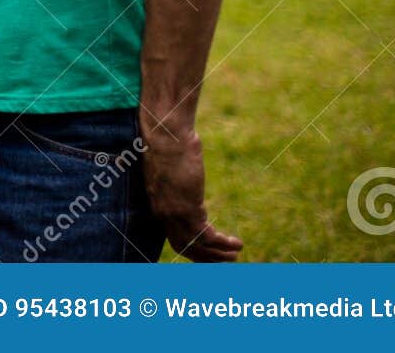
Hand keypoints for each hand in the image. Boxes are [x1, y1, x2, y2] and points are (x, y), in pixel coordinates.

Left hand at [141, 121, 242, 260]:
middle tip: (223, 261)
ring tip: (235, 256)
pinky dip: (223, 244)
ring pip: (196, 245)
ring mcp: (173, 212)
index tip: (206, 251)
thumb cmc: (167, 141)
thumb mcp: (170, 162)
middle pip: (182, 246)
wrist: (165, 133)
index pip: (172, 235)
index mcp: (157, 203)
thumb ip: (176, 172)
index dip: (190, 247)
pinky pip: (206, 236)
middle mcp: (162, 212)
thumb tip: (185, 159)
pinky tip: (237, 243)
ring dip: (217, 254)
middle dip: (204, 257)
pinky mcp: (186, 208)